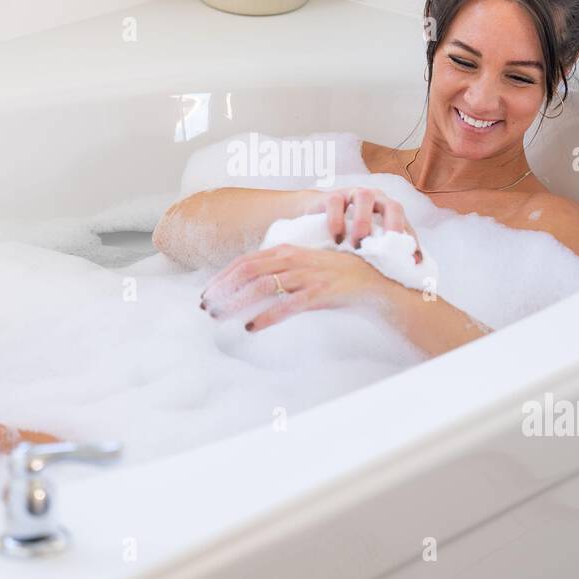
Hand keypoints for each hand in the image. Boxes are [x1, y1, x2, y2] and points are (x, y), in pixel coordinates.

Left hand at [200, 243, 395, 331]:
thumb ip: (277, 272)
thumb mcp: (302, 267)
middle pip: (247, 271)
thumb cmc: (333, 276)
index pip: (244, 262)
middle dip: (223, 290)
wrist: (372, 281)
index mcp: (286, 251)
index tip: (206, 294)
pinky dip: (267, 316)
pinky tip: (253, 327)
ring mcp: (306, 275)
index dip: (222, 278)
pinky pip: (287, 305)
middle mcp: (293, 259)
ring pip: (262, 286)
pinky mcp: (319, 293)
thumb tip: (247, 288)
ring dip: (237, 302)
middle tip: (207, 309)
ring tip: (222, 318)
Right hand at [305, 186, 422, 262]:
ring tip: (357, 245)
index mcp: (386, 208)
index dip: (410, 238)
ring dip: (363, 222)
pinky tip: (337, 239)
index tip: (412, 260)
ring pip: (364, 197)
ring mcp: (352, 193)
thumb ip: (384, 248)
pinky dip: (336, 220)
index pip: (406, 221)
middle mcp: (374, 198)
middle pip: (391, 205)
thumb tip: (413, 266)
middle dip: (393, 225)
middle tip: (386, 249)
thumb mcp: (368, 239)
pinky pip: (335, 202)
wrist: (315, 213)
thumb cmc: (347, 230)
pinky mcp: (331, 196)